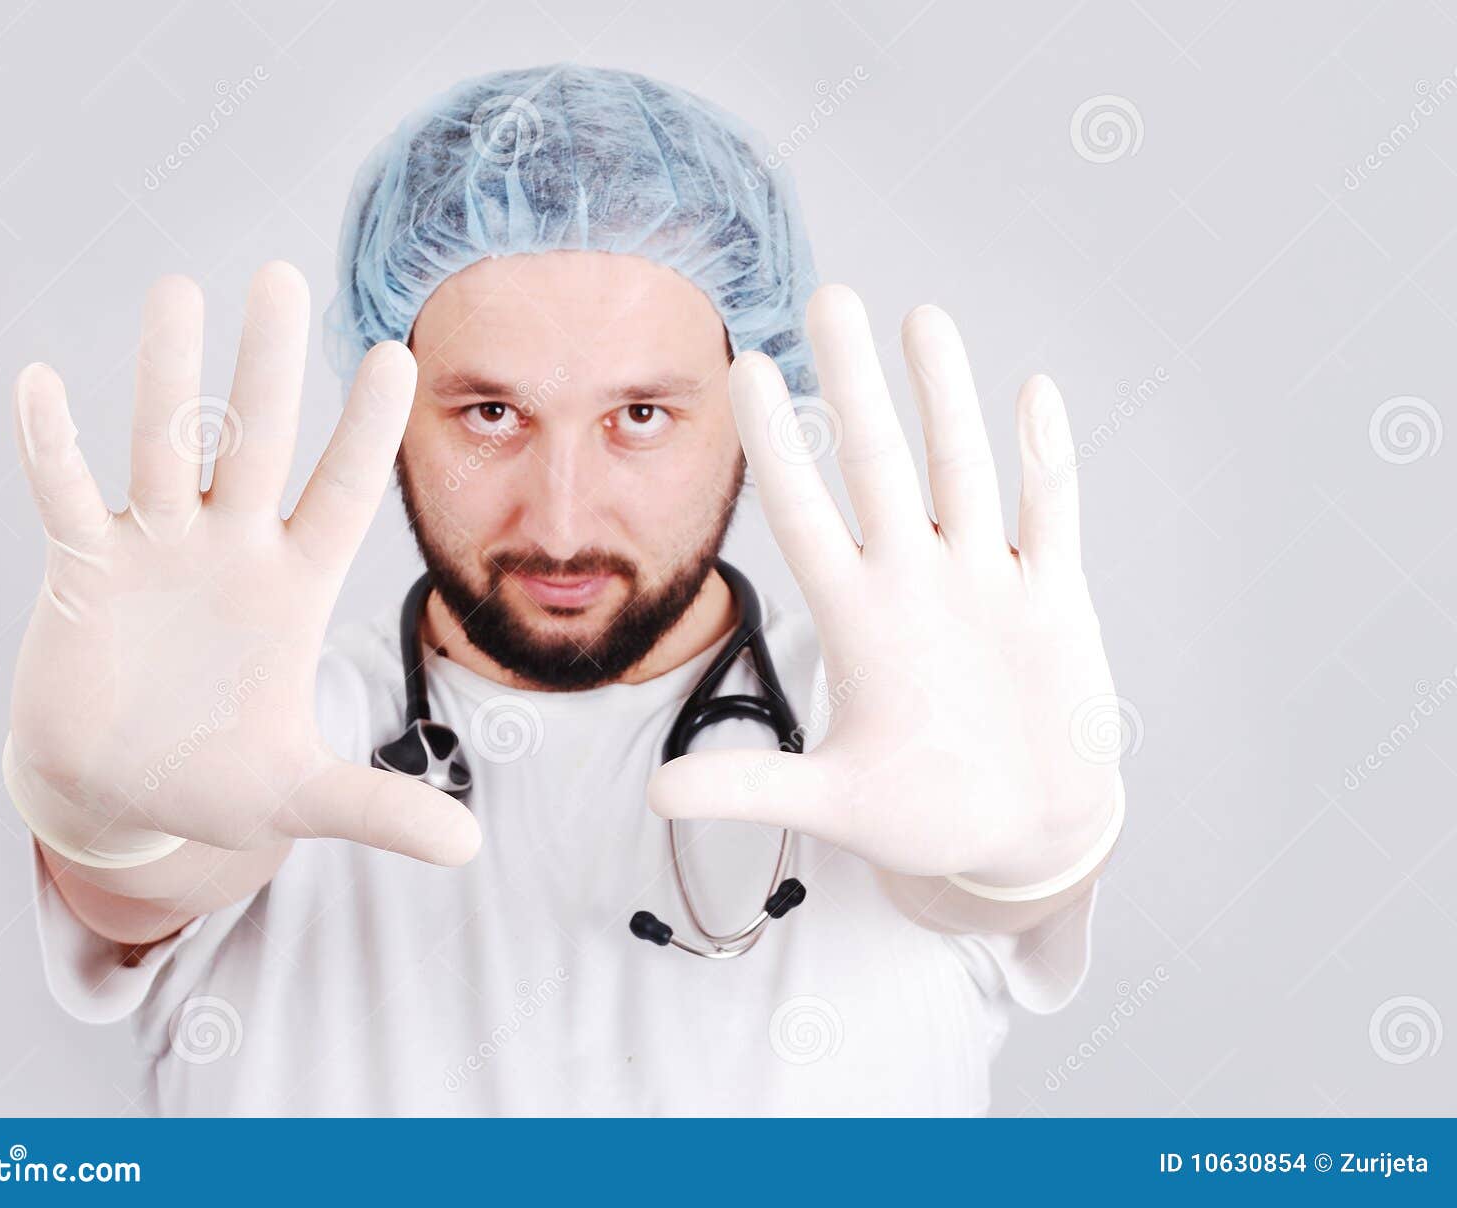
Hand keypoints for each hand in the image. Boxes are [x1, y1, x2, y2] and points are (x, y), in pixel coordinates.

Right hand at [6, 262, 478, 866]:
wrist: (119, 789)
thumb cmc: (215, 783)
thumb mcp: (298, 796)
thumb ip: (378, 808)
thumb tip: (471, 850)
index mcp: (292, 589)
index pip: (342, 496)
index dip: (366, 432)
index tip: (396, 355)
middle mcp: (229, 551)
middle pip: (255, 442)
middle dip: (268, 366)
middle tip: (282, 275)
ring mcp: (155, 551)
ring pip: (161, 447)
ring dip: (166, 377)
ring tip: (178, 289)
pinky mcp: (84, 571)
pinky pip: (64, 497)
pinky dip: (51, 448)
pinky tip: (41, 384)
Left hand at [647, 286, 1119, 886]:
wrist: (1023, 832)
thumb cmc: (925, 815)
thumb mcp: (834, 802)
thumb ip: (751, 785)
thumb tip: (652, 795)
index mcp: (855, 619)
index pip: (803, 513)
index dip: (778, 445)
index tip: (747, 369)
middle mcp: (913, 582)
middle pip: (879, 464)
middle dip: (857, 384)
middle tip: (828, 296)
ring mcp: (983, 582)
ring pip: (961, 469)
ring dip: (945, 398)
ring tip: (920, 318)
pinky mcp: (1051, 598)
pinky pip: (1051, 514)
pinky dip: (1046, 458)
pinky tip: (1033, 392)